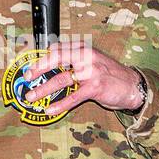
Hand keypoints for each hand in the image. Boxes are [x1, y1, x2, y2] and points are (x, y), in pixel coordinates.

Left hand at [22, 41, 144, 117]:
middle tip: (26, 77)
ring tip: (31, 97)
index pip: (57, 48)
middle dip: (38, 68)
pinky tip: (49, 110)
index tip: (28, 65)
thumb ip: (73, 61)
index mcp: (83, 48)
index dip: (40, 56)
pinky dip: (59, 104)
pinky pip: (73, 97)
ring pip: (61, 79)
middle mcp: (86, 56)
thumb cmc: (109, 74)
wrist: (132, 85)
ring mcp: (91, 71)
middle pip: (56, 58)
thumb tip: (49, 67)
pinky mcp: (95, 87)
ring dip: (43, 90)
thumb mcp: (91, 61)